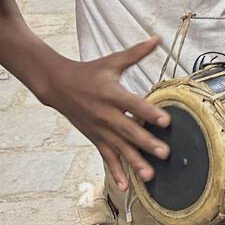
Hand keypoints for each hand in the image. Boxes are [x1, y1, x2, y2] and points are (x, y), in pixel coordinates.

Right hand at [37, 37, 171, 190]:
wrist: (58, 86)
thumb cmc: (90, 72)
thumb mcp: (113, 61)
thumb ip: (136, 53)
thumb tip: (158, 38)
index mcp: (112, 93)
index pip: (134, 104)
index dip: (149, 112)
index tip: (166, 121)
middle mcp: (106, 114)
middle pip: (129, 130)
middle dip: (147, 143)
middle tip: (165, 153)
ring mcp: (99, 129)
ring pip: (119, 148)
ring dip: (134, 162)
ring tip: (150, 175)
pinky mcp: (94, 138)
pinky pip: (106, 157)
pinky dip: (115, 171)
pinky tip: (125, 186)